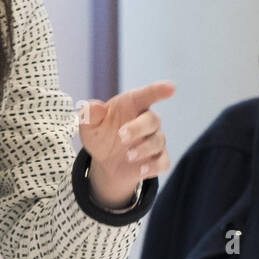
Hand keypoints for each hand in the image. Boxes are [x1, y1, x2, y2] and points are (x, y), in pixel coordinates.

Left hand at [79, 80, 175, 205]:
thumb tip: (94, 107)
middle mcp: (146, 121)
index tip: (170, 88)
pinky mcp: (157, 159)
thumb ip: (89, 114)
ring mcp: (154, 140)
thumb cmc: (100, 134)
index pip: (147, 95)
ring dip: (143, 149)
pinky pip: (163, 162)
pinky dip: (154, 167)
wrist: (104, 161)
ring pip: (157, 142)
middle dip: (138, 127)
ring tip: (128, 156)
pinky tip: (140, 171)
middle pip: (152, 120)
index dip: (158, 90)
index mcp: (131, 106)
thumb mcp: (88, 125)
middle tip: (121, 136)